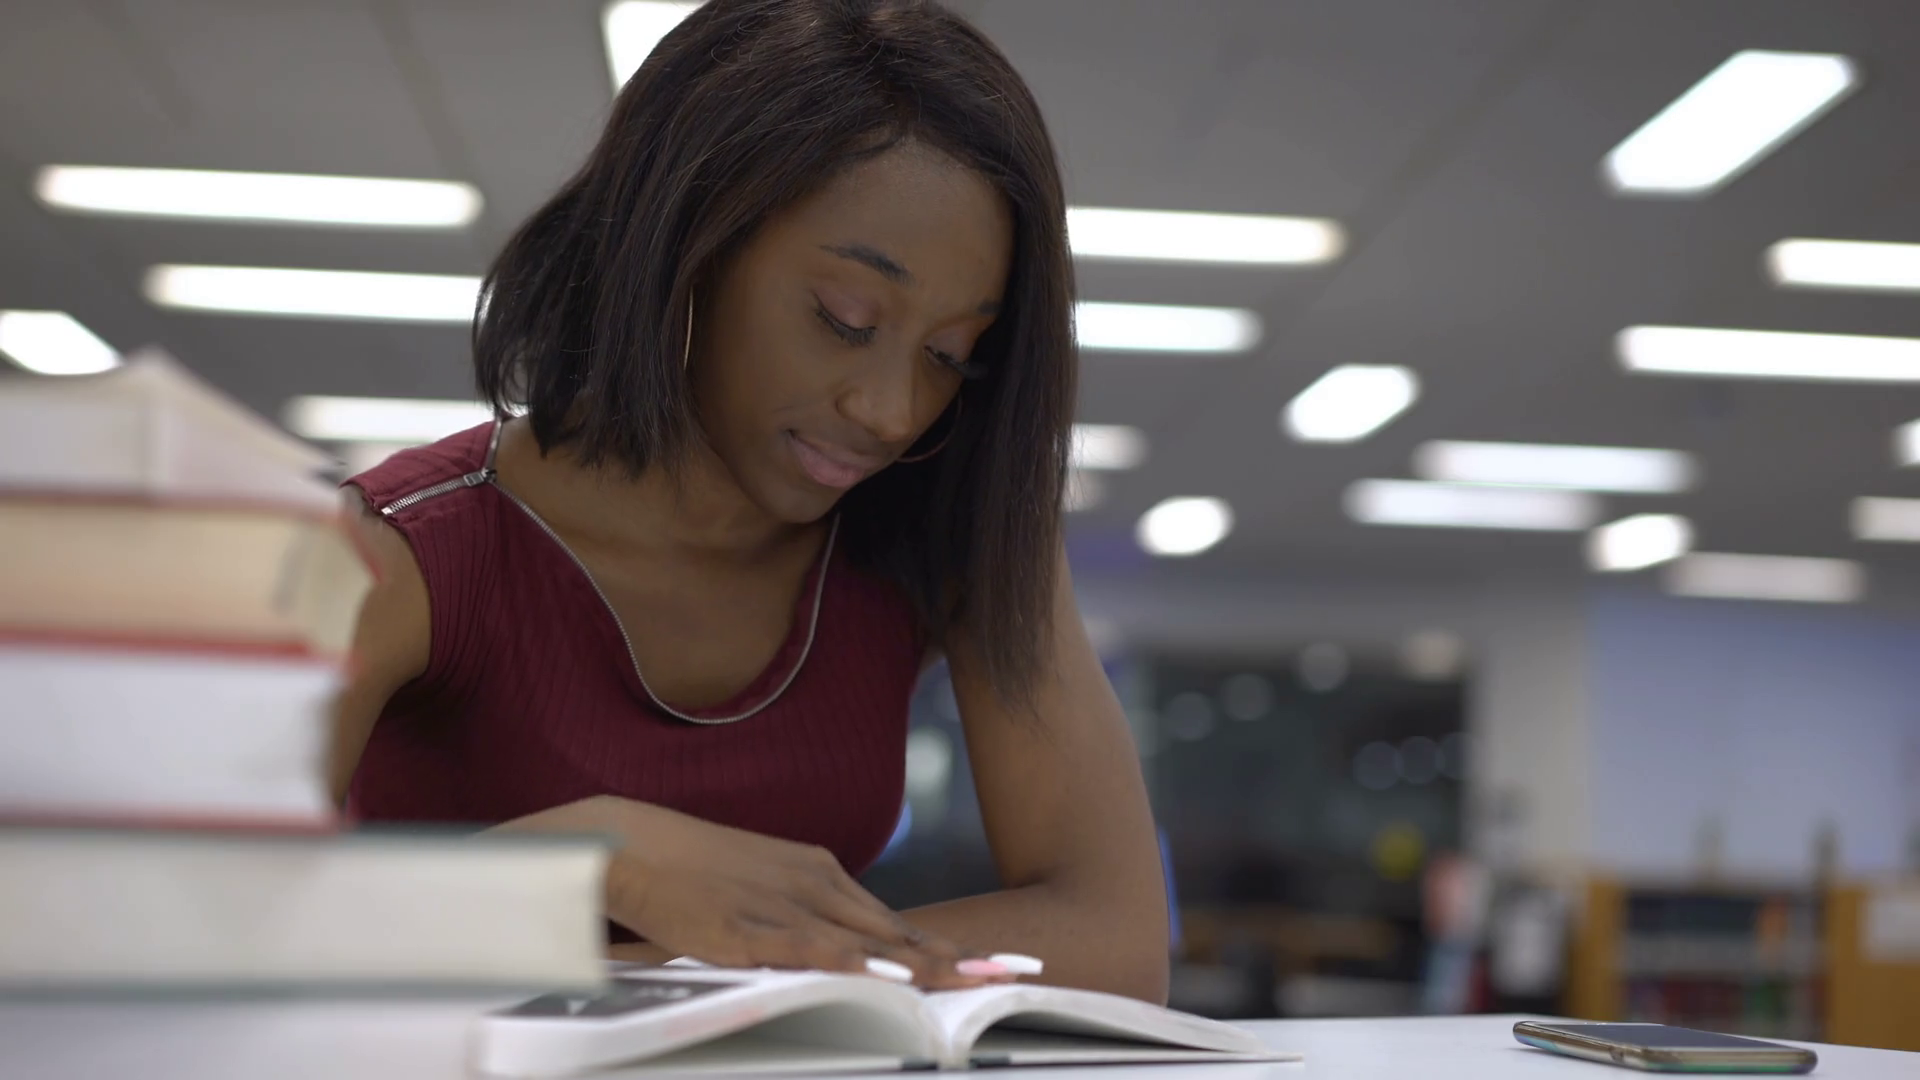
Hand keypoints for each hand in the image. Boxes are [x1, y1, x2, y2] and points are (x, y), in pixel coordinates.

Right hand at [597, 798, 1003, 988]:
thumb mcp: (754, 887)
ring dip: (926, 966)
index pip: (895, 921)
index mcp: (819, 874)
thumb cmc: (684, 869)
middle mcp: (817, 886)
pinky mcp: (754, 928)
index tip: (992, 961)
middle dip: (959, 957)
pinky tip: (891, 981)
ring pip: (872, 942)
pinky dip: (858, 967)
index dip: (945, 945)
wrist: (628, 840)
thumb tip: (820, 953)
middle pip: (900, 931)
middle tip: (1012, 973)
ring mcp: (788, 906)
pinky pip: (817, 950)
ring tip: (976, 983)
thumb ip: (790, 918)